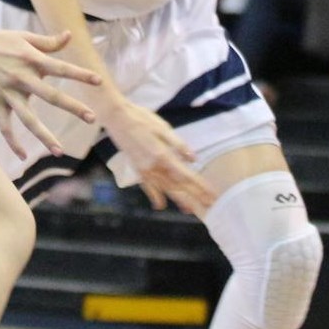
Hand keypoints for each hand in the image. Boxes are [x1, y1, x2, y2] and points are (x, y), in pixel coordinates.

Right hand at [0, 27, 103, 157]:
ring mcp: (7, 91)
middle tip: (92, 118)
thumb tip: (69, 36)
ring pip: (28, 118)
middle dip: (73, 107)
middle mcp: (22, 77)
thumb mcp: (24, 38)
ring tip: (59, 151)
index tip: (99, 82)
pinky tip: (22, 156)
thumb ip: (48, 42)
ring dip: (44, 136)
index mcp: (32, 59)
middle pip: (51, 95)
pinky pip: (4, 126)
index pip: (61, 68)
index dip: (80, 74)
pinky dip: (12, 142)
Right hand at [99, 97, 217, 215]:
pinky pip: (148, 186)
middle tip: (208, 205)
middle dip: (194, 196)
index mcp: (162, 155)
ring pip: (164, 188)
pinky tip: (161, 206)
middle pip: (177, 186)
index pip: (185, 175)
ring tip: (190, 210)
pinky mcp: (137, 168)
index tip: (211, 195)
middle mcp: (153, 166)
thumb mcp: (163, 128)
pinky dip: (155, 196)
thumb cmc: (141, 118)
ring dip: (178, 200)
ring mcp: (144, 169)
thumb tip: (194, 159)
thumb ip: (179, 145)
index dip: (200, 186)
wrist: (117, 117)